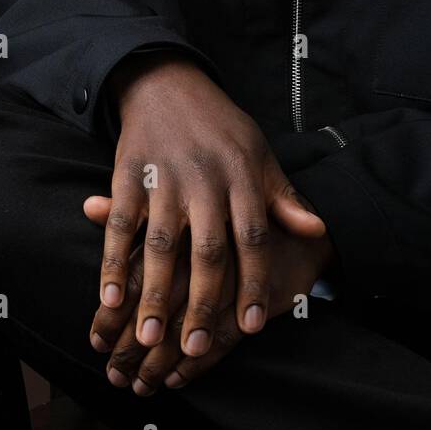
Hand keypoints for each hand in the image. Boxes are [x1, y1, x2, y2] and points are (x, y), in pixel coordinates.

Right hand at [89, 51, 326, 364]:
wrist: (166, 82)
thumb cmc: (220, 128)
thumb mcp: (259, 154)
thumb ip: (283, 198)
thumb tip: (318, 231)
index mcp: (242, 174)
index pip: (254, 237)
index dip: (253, 282)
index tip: (251, 326)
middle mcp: (204, 178)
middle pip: (207, 248)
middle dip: (204, 300)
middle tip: (196, 347)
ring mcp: (164, 176)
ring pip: (160, 242)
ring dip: (154, 291)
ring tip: (150, 335)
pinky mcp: (128, 173)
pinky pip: (119, 223)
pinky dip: (112, 260)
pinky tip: (112, 297)